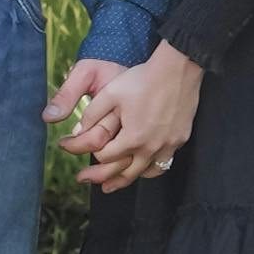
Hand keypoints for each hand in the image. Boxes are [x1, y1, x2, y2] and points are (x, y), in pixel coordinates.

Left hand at [45, 43, 201, 188]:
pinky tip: (141, 168)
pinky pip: (163, 164)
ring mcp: (168, 145)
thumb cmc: (144, 79)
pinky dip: (149, 169)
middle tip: (84, 179)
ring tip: (111, 184)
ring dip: (126, 180)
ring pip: (145, 173)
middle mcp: (151, 147)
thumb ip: (91, 115)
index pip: (105, 157)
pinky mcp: (179, 139)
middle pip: (123, 174)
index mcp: (133, 138)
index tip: (74, 148)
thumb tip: (77, 132)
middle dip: (101, 179)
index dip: (88, 152)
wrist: (178, 69)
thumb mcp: (110, 93)